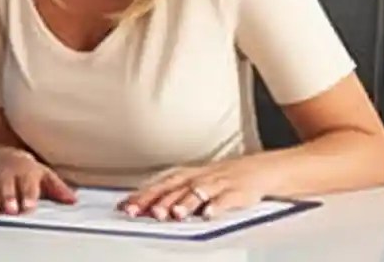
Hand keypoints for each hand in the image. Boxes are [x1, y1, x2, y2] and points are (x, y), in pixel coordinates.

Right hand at [0, 149, 76, 214]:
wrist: (4, 156)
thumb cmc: (29, 171)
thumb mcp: (45, 175)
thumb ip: (58, 188)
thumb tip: (73, 200)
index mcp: (25, 174)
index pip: (28, 185)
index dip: (28, 195)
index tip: (28, 206)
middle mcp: (8, 177)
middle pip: (8, 188)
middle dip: (8, 198)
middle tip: (10, 209)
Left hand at [119, 158, 276, 221]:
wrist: (257, 170)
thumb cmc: (219, 179)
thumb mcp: (192, 182)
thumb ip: (170, 195)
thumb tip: (143, 206)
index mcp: (185, 175)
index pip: (158, 185)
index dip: (142, 196)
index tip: (126, 207)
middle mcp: (198, 177)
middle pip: (175, 188)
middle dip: (159, 200)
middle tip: (146, 212)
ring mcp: (218, 183)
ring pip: (199, 192)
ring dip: (186, 203)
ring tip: (175, 214)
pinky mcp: (237, 192)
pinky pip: (226, 199)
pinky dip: (217, 206)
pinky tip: (209, 214)